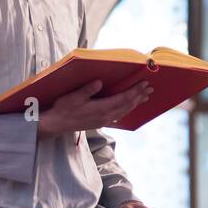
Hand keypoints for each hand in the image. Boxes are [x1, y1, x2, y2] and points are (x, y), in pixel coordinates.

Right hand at [38, 79, 152, 137]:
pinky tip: (129, 107)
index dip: (134, 91)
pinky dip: (127, 109)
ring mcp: (103, 120)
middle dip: (139, 96)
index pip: (123, 99)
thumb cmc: (63, 109)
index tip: (144, 84)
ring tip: (144, 97)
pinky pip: (118, 115)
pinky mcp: (100, 122)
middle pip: (127, 105)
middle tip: (150, 89)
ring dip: (135, 103)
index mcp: (101, 109)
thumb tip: (99, 82)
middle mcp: (105, 116)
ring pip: (124, 111)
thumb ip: (87, 90)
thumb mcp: (73, 97)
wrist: (56, 124)